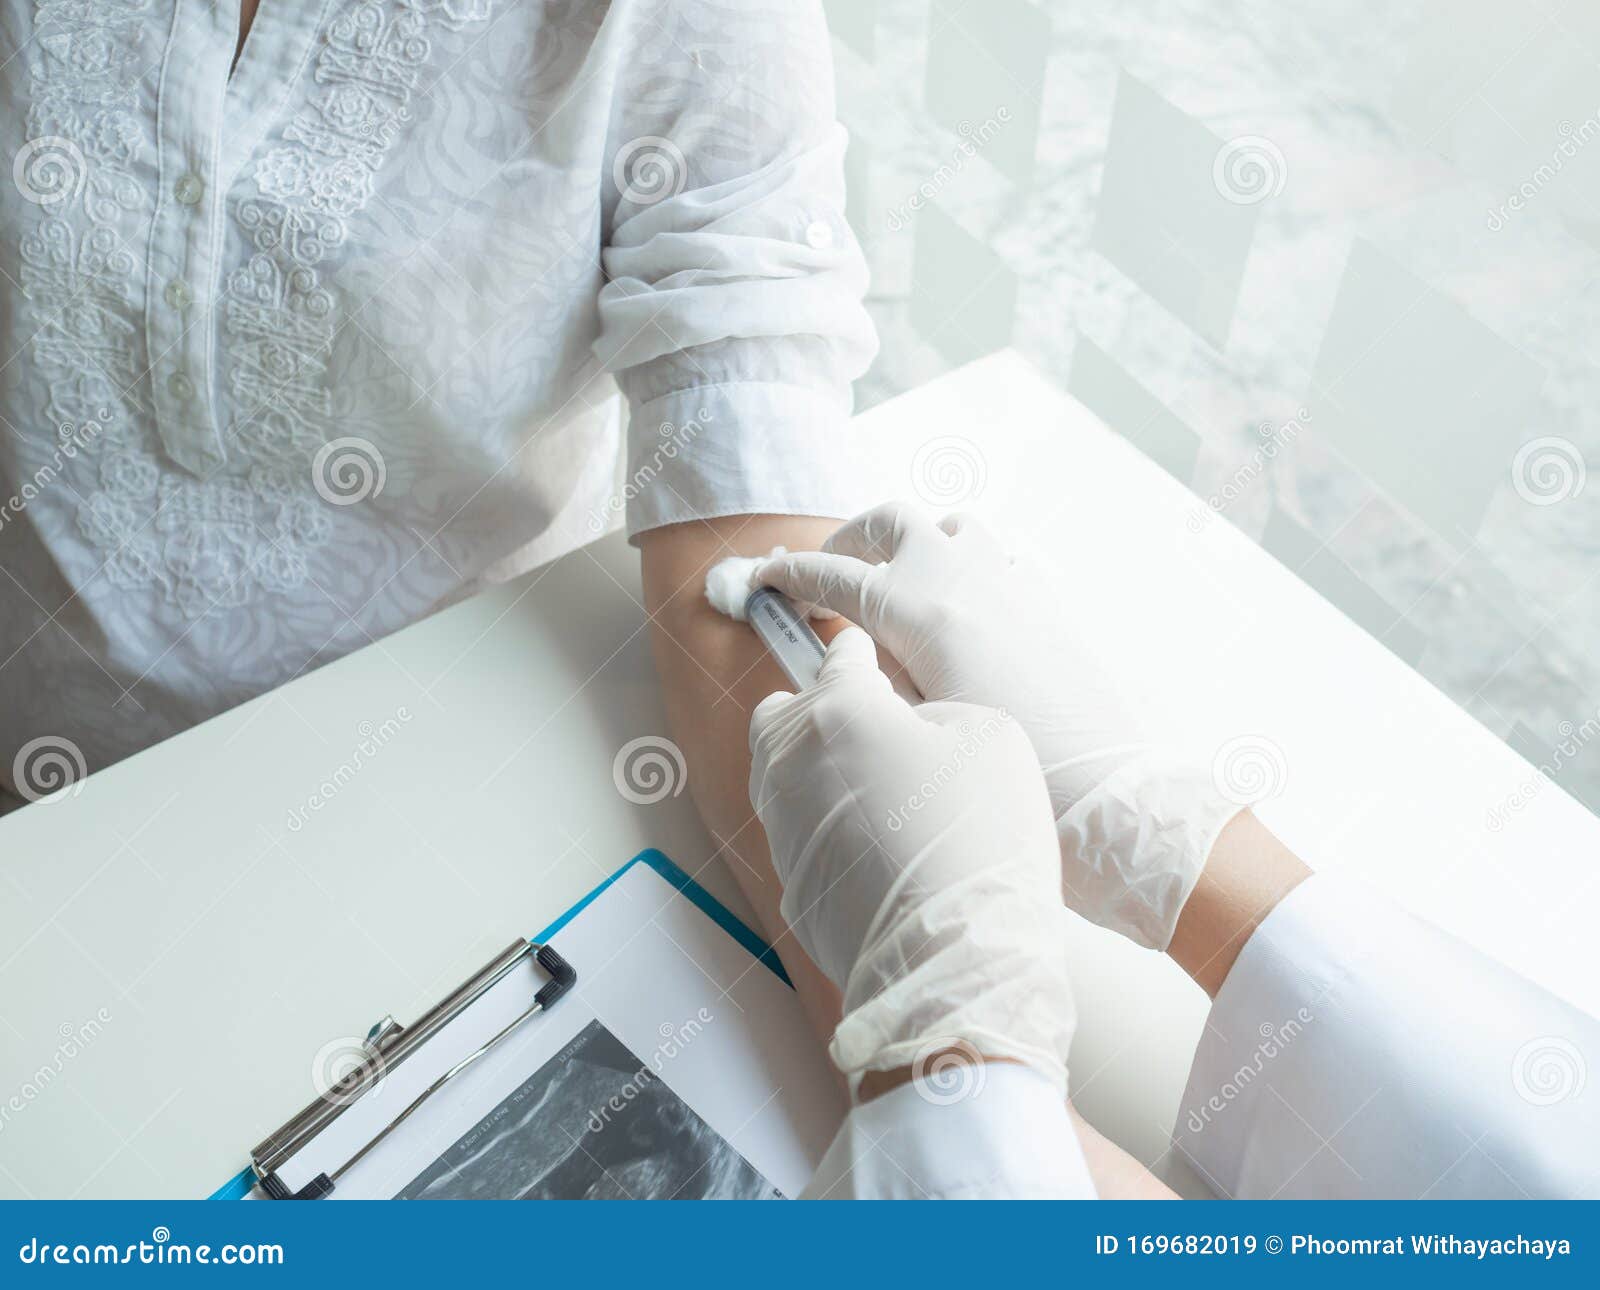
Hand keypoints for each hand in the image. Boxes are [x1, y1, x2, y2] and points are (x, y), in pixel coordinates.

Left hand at [748, 628, 1074, 1094]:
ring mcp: (783, 826)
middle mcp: (793, 762)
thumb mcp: (991, 737)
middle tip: (859, 718)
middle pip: (780, 712)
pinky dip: (823, 825)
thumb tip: (909, 726)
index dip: (858, 652)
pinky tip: (868, 842)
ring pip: (778, 774)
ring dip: (813, 766)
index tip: (860, 649)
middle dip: (813, 704)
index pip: (840, 660)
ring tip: (862, 780)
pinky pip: (797, 833)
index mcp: (840, 712)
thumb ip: (938, 712)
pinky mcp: (789, 882)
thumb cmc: (981, 839)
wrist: (954, 957)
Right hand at [758, 502, 1244, 948]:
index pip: (835, 575)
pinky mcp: (1045, 600)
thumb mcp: (918, 723)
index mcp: (924, 611)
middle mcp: (967, 579)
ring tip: (890, 582)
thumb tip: (853, 646)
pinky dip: (957, 564)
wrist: (1110, 794)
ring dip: (910, 541)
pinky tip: (950, 612)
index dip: (789, 577)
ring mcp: (1012, 582)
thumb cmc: (1011, 771)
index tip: (762, 582)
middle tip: (824, 573)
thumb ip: (876, 673)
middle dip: (848, 540)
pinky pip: (991, 555)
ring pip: (948, 524)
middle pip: (890, 523)